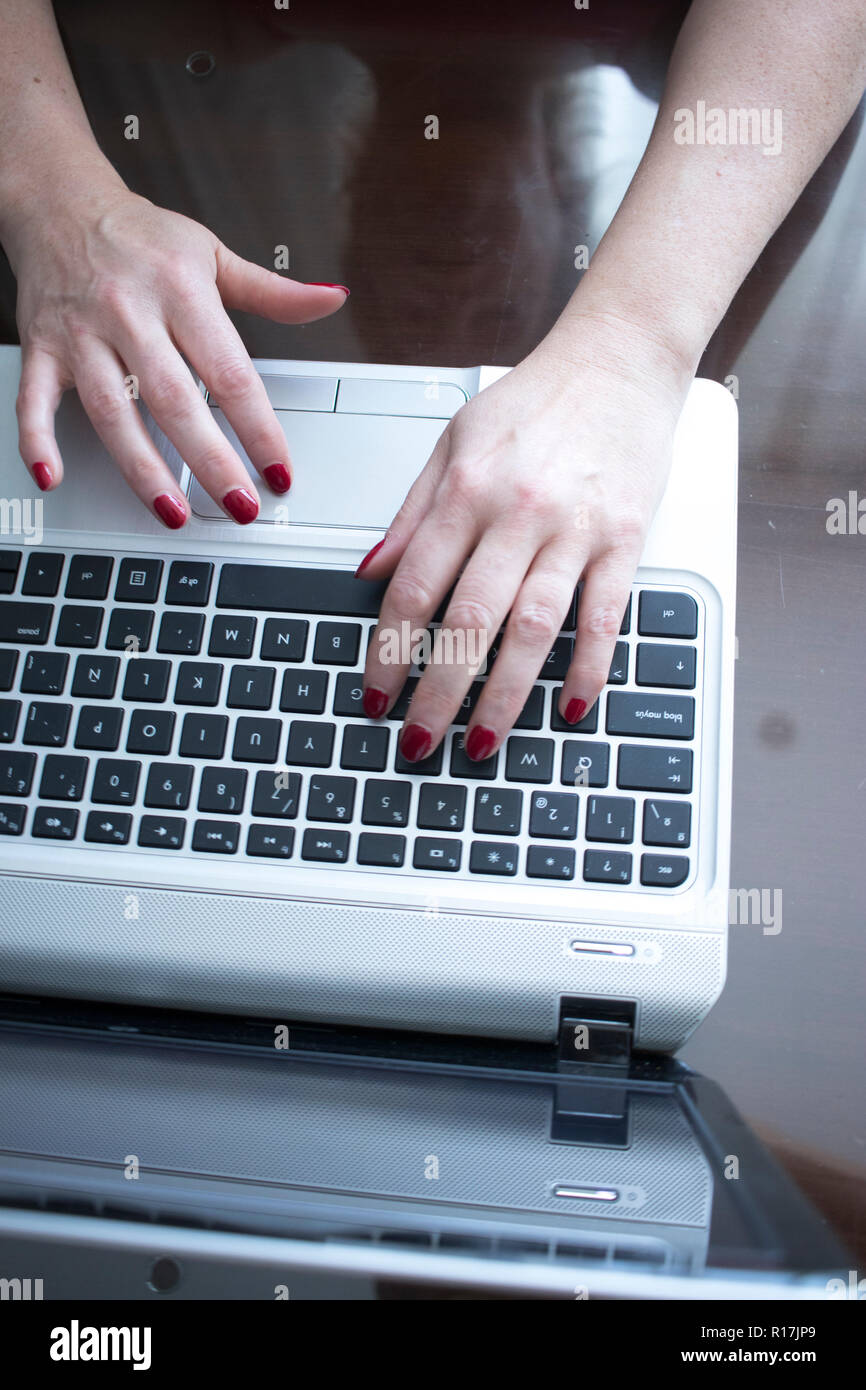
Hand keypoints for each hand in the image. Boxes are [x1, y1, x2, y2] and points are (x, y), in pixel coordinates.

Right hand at [9, 182, 348, 525]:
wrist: (60, 200)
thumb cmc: (142, 237)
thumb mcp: (214, 254)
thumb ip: (274, 291)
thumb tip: (332, 299)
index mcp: (181, 291)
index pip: (230, 371)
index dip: (258, 427)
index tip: (279, 470)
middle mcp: (130, 312)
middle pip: (175, 399)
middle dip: (210, 460)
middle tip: (239, 505)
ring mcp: (83, 334)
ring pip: (112, 411)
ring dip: (142, 467)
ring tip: (173, 512)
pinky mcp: (41, 347)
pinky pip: (32, 399)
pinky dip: (37, 439)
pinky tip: (52, 476)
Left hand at [358, 323, 690, 760]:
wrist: (619, 357)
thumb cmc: (535, 398)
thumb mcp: (454, 440)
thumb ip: (413, 512)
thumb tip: (370, 573)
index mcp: (466, 489)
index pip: (414, 587)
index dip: (388, 650)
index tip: (374, 695)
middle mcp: (517, 512)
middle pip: (469, 619)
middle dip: (437, 691)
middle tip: (418, 744)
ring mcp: (575, 529)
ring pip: (534, 627)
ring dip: (506, 695)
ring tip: (482, 743)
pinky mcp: (625, 538)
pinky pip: (606, 615)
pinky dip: (590, 667)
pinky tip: (572, 707)